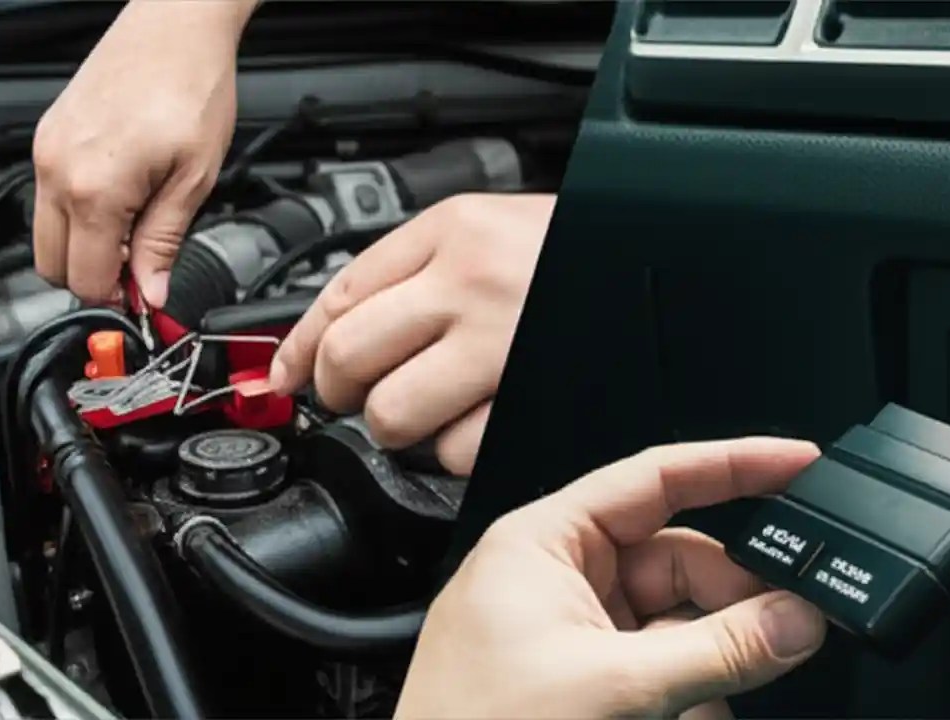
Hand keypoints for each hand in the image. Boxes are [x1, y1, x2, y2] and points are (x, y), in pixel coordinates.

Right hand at [31, 0, 254, 306]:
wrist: (175, 27)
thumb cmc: (191, 87)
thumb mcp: (194, 179)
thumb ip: (165, 242)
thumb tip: (152, 293)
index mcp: (92, 189)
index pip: (85, 279)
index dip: (118, 299)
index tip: (145, 300)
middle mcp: (56, 171)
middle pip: (52, 266)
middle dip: (94, 278)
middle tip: (142, 270)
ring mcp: (46, 151)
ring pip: (47, 234)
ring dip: (86, 246)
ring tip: (137, 229)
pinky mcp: (48, 136)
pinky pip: (50, 198)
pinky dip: (79, 214)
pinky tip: (122, 200)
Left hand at [269, 193, 554, 475]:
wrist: (666, 265)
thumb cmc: (581, 252)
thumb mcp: (499, 226)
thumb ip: (428, 265)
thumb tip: (352, 323)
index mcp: (456, 229)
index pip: (342, 292)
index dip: (298, 346)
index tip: (283, 376)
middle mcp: (471, 283)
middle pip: (348, 355)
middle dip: (336, 391)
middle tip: (352, 398)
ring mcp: (501, 344)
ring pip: (391, 413)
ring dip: (397, 426)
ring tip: (426, 411)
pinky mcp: (531, 401)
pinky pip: (457, 451)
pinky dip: (458, 451)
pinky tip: (477, 423)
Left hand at [395, 438, 826, 719]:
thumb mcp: (616, 687)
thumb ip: (718, 650)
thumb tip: (796, 617)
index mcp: (544, 541)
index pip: (655, 476)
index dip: (733, 464)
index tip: (797, 462)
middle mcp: (555, 575)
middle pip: (676, 556)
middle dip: (736, 592)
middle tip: (796, 620)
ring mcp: (566, 630)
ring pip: (673, 618)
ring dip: (714, 655)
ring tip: (726, 690)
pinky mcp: (576, 678)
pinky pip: (654, 664)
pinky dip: (689, 690)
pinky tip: (698, 712)